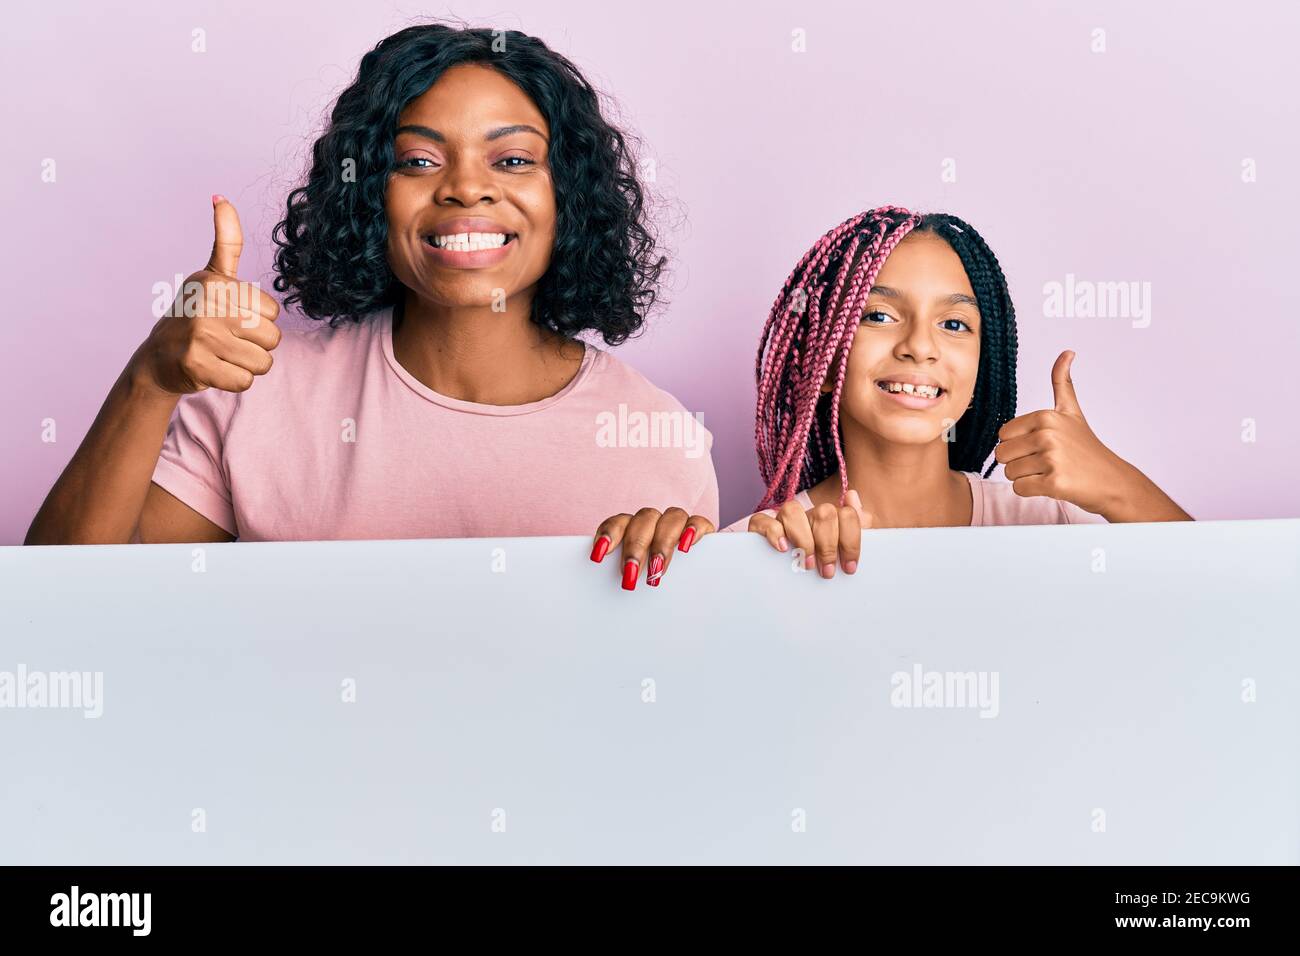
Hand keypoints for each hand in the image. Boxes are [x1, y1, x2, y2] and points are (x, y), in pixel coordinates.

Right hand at [131, 196, 281, 395]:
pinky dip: (233, 381)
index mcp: (216, 282)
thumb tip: (220, 197)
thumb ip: (226, 240)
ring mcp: (200, 335)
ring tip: (221, 355)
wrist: (157, 358)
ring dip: (246, 365)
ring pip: (262, 362)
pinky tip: (213, 370)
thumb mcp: (211, 274)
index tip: (231, 318)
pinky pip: (244, 381)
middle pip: (273, 338)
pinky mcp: (196, 365)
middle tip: (226, 340)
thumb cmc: (194, 315)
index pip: (274, 313)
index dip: (259, 321)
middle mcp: (207, 305)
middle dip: (255, 345)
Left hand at [590, 508, 715, 589]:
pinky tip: (686, 546)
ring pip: (670, 519)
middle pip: (643, 522)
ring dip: (662, 544)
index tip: (598, 556)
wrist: (689, 589)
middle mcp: (653, 522)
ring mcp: (676, 523)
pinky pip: (698, 521)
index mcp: (631, 529)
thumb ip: (623, 577)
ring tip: (657, 570)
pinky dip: (692, 530)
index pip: (617, 524)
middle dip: (635, 548)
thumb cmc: (651, 587)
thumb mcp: (635, 580)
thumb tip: (603, 592)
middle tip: (630, 576)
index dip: (608, 536)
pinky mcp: (701, 529)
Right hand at [746, 490, 871, 578]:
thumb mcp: (842, 552)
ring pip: (793, 510)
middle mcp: (807, 514)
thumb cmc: (819, 565)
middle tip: (828, 571)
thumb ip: (855, 527)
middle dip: (828, 546)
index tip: (849, 567)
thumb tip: (852, 495)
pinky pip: (762, 520)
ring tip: (807, 564)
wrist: (784, 585)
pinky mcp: (760, 527)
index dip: (851, 541)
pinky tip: (782, 549)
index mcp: (830, 518)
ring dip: (804, 540)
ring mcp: (783, 519)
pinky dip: (773, 532)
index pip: (847, 514)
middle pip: (824, 513)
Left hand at [993, 350, 1134, 515]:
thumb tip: (1067, 352)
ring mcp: (1051, 459)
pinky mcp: (1053, 482)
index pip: (1003, 435)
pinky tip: (1051, 484)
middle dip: (1018, 462)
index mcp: (1045, 416)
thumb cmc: (1086, 447)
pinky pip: (1019, 489)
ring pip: (1009, 472)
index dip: (1016, 444)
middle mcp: (1047, 435)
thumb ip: (1063, 383)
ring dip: (1025, 477)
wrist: (1111, 480)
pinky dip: (1031, 490)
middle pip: (1002, 454)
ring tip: (1049, 472)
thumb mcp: (1072, 411)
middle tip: (1044, 462)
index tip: (1039, 446)